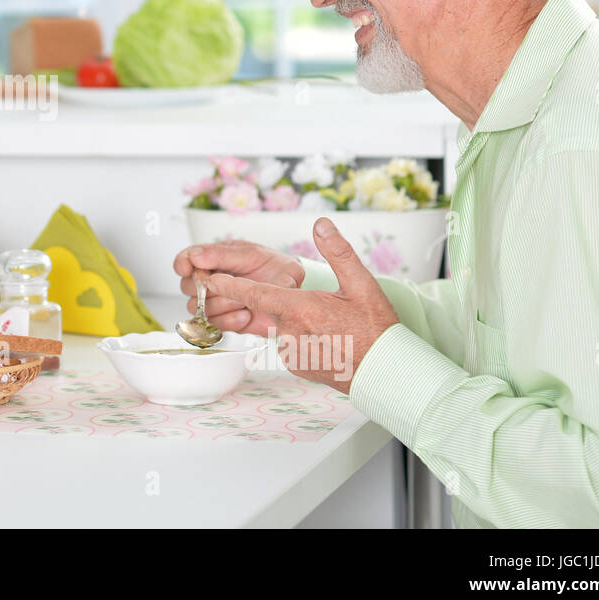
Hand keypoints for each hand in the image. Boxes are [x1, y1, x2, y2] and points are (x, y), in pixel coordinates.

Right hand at [173, 238, 305, 336]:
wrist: (295, 292)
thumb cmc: (275, 268)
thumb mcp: (252, 254)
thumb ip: (222, 254)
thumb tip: (196, 256)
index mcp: (214, 258)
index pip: (184, 260)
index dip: (182, 264)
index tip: (189, 268)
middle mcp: (211, 280)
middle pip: (187, 286)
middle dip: (206, 287)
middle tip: (225, 282)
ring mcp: (217, 302)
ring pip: (198, 308)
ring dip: (221, 304)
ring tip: (243, 299)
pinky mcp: (225, 321)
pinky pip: (214, 325)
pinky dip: (230, 320)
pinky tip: (246, 313)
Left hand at [203, 217, 397, 393]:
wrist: (388, 374)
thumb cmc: (377, 329)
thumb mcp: (361, 284)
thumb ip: (338, 252)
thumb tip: (321, 225)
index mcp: (299, 310)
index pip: (254, 294)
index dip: (230, 285)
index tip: (210, 279)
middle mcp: (289, 334)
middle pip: (271, 309)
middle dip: (283, 302)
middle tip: (320, 307)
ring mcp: (292, 354)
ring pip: (282, 327)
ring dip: (298, 321)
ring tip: (333, 326)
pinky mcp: (297, 367)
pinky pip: (291, 345)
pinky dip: (303, 338)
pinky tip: (328, 340)